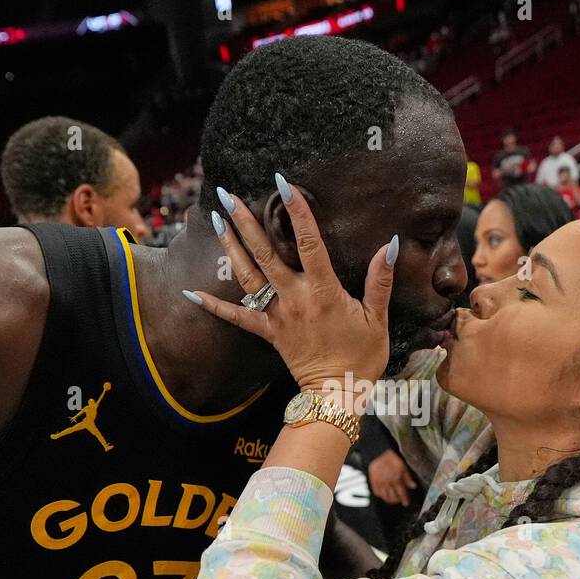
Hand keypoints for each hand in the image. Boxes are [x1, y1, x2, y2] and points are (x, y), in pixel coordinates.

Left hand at [187, 175, 395, 394]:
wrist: (337, 395)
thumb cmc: (361, 357)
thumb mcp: (377, 317)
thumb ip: (379, 280)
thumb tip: (389, 245)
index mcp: (322, 290)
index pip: (307, 242)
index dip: (296, 211)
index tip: (284, 183)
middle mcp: (294, 298)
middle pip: (266, 253)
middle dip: (246, 221)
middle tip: (227, 194)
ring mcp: (277, 316)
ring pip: (248, 277)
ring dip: (231, 248)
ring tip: (217, 221)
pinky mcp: (268, 333)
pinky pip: (236, 318)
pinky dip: (213, 306)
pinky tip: (190, 293)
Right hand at [368, 449, 417, 506]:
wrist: (378, 453)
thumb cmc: (390, 458)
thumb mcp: (403, 466)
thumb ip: (408, 478)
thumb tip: (413, 486)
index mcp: (396, 479)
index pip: (402, 493)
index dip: (405, 500)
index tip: (406, 503)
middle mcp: (388, 483)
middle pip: (393, 497)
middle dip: (397, 500)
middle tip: (399, 500)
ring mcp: (380, 483)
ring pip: (384, 496)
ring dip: (389, 500)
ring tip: (392, 500)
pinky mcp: (373, 482)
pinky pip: (376, 492)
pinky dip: (380, 495)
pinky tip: (383, 495)